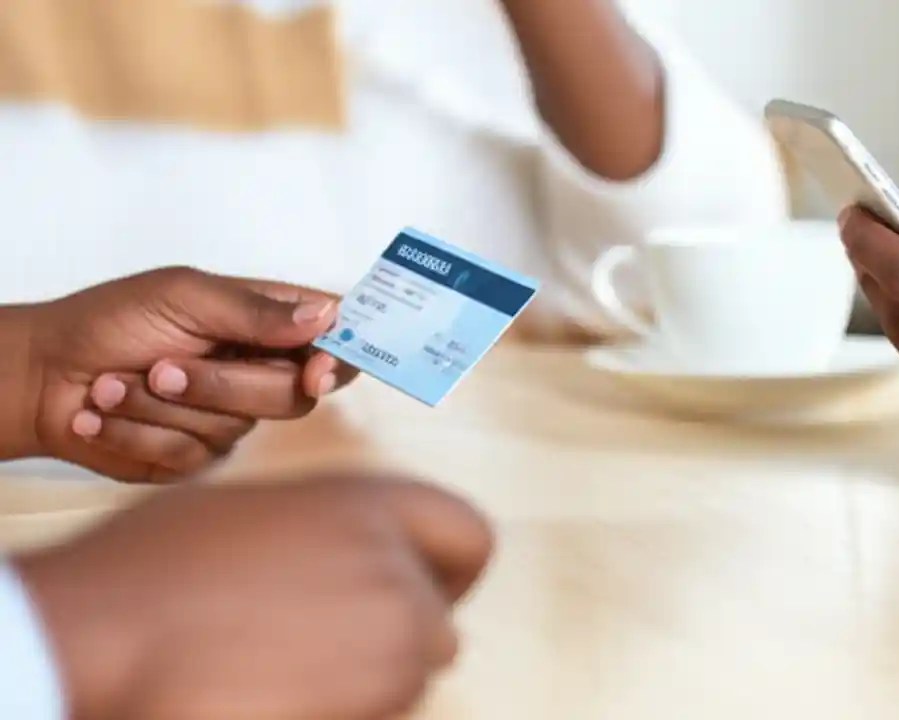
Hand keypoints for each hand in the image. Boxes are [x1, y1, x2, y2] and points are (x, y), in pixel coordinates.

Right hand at [14, 473, 493, 719]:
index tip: (429, 589)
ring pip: (407, 679)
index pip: (468, 536)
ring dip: (364, 681)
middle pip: (437, 624)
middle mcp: (397, 574)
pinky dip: (340, 711)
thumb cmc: (152, 571)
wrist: (100, 639)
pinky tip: (272, 692)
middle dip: (397, 638)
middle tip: (323, 642)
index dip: (449, 569)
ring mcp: (389, 651)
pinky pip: (374, 716)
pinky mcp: (369, 708)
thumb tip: (343, 550)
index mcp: (370, 507)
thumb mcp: (251, 511)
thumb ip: (325, 527)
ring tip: (276, 664)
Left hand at [23, 267, 356, 482]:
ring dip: (161, 407)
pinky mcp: (196, 457)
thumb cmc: (108, 322)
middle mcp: (257, 371)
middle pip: (294, 396)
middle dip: (221, 385)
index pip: (333, 339)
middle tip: (162, 368)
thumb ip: (255, 310)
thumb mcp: (183, 296)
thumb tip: (327, 315)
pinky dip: (138, 431)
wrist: (41, 377)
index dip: (338, 359)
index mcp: (264, 322)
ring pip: (236, 428)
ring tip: (112, 384)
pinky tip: (106, 412)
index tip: (315, 372)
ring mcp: (230, 418)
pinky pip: (191, 457)